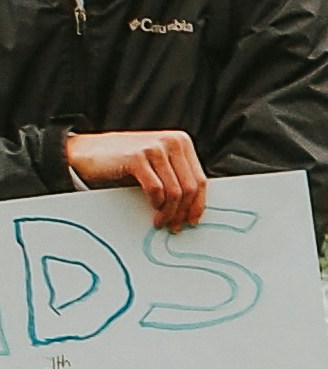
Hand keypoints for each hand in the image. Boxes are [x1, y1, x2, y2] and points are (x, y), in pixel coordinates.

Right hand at [66, 129, 207, 228]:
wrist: (87, 151)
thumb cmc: (125, 161)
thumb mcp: (158, 164)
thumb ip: (176, 176)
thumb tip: (194, 207)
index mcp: (181, 142)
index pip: (200, 179)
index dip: (198, 204)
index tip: (193, 220)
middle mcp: (172, 142)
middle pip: (190, 187)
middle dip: (184, 212)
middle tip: (176, 226)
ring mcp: (155, 148)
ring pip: (175, 191)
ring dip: (170, 212)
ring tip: (162, 222)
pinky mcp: (137, 158)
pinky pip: (157, 189)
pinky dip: (157, 204)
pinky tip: (153, 211)